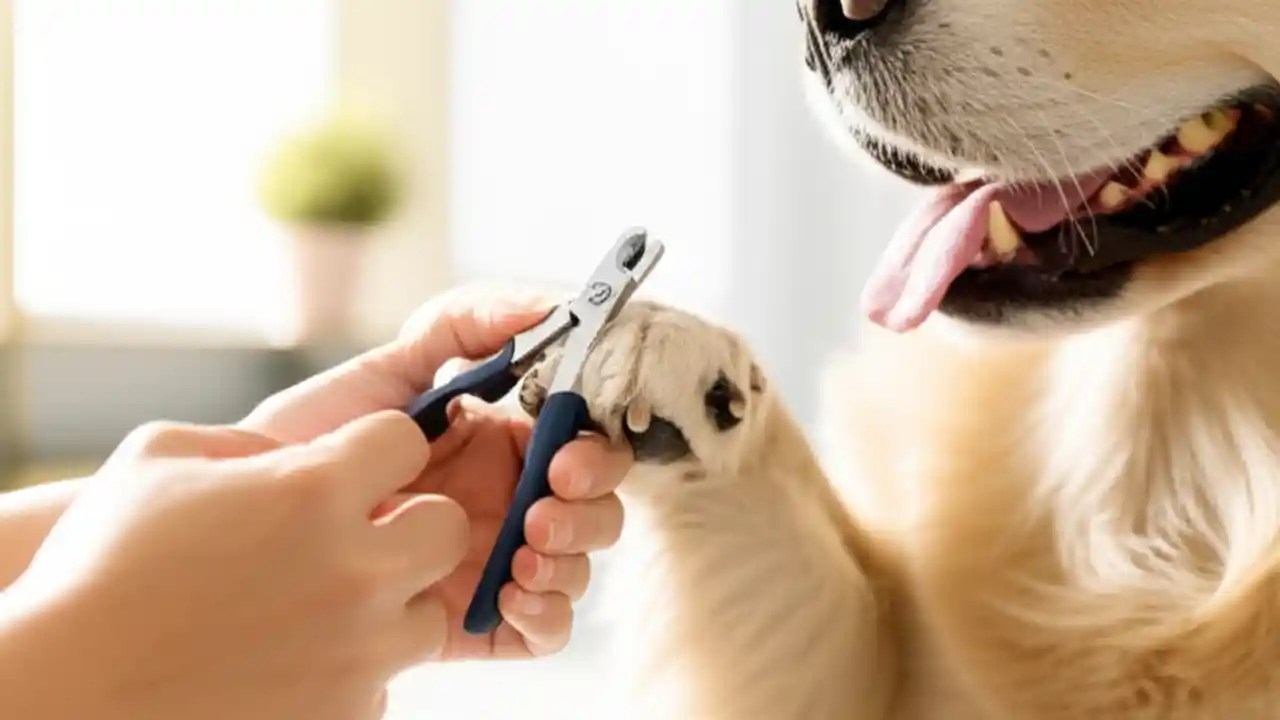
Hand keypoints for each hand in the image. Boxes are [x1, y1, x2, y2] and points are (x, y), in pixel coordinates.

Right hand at [0, 414, 459, 719]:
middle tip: (360, 541)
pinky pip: (384, 682)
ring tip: (324, 611)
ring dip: (390, 606)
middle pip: (448, 527)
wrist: (66, 696)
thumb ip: (248, 444)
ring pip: (429, 614)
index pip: (405, 440)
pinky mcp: (350, 712)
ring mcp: (360, 649)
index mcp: (312, 493)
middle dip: (412, 526)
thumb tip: (297, 456)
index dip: (378, 450)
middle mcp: (355, 569)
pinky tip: (294, 663)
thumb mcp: (156, 462)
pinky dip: (352, 671)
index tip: (352, 471)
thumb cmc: (97, 571)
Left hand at [241, 285, 632, 657]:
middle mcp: (509, 503)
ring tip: (520, 558)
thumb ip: (462, 326)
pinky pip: (543, 629)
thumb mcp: (384, 371)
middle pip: (595, 509)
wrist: (246, 520)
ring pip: (576, 568)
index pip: (582, 444)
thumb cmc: (310, 444)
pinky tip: (509, 596)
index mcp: (501, 445)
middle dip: (587, 511)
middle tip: (543, 512)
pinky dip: (547, 615)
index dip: (593, 450)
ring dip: (568, 563)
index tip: (565, 456)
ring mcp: (495, 563)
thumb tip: (545, 306)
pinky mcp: (477, 621)